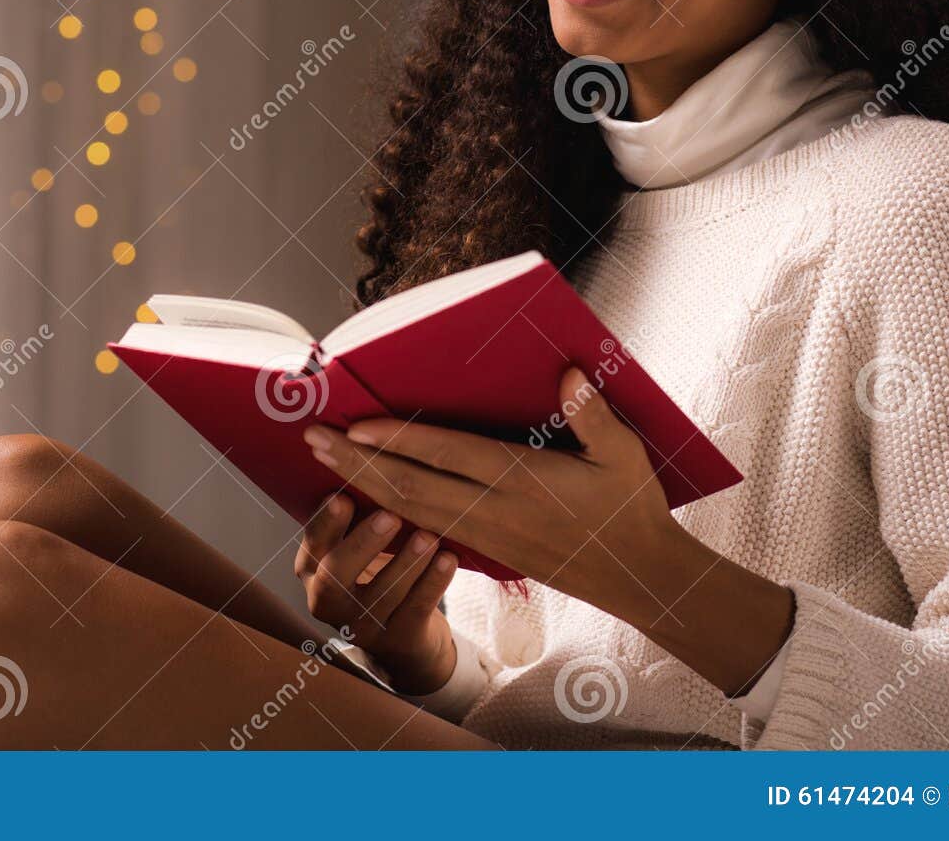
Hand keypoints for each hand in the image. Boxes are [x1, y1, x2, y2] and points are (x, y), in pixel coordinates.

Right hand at [294, 493, 458, 693]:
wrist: (406, 633)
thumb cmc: (378, 569)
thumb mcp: (358, 543)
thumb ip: (358, 510)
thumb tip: (368, 453)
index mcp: (312, 569)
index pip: (312, 544)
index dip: (325, 522)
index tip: (341, 496)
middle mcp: (327, 601)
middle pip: (335, 576)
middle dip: (362, 544)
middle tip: (388, 516)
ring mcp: (362, 626)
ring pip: (382, 595)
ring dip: (406, 563)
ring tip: (428, 536)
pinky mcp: (398, 640)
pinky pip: (416, 609)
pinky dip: (433, 583)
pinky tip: (449, 558)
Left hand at [301, 366, 680, 615]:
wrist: (637, 576)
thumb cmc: (630, 507)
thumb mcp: (624, 455)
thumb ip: (594, 415)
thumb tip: (570, 372)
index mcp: (521, 480)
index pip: (447, 457)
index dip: (398, 441)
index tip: (355, 424)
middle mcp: (493, 509)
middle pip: (411, 486)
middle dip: (357, 462)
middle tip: (311, 438)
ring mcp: (485, 534)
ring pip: (410, 510)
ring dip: (363, 485)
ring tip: (324, 461)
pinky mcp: (486, 550)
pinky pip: (426, 530)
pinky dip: (389, 512)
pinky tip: (365, 500)